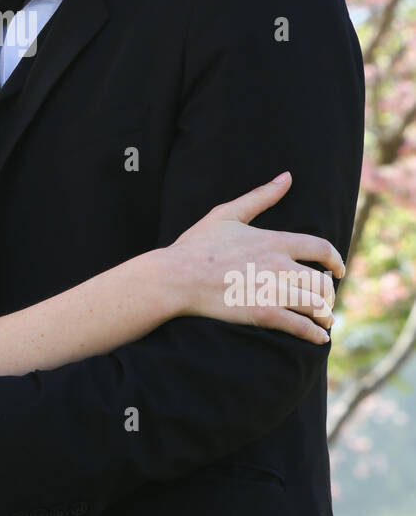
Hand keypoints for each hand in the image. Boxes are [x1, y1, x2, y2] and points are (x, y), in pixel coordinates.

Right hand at [171, 172, 344, 342]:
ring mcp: (272, 291)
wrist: (176, 277)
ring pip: (316, 304)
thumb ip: (261, 196)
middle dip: (329, 292)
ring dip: (325, 314)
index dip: (336, 260)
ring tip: (325, 320)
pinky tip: (318, 339)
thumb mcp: (228, 213)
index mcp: (274, 241)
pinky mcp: (262, 314)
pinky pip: (299, 326)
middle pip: (322, 281)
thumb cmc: (198, 245)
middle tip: (327, 299)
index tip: (339, 269)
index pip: (321, 248)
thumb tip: (287, 176)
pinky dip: (314, 334)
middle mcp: (279, 266)